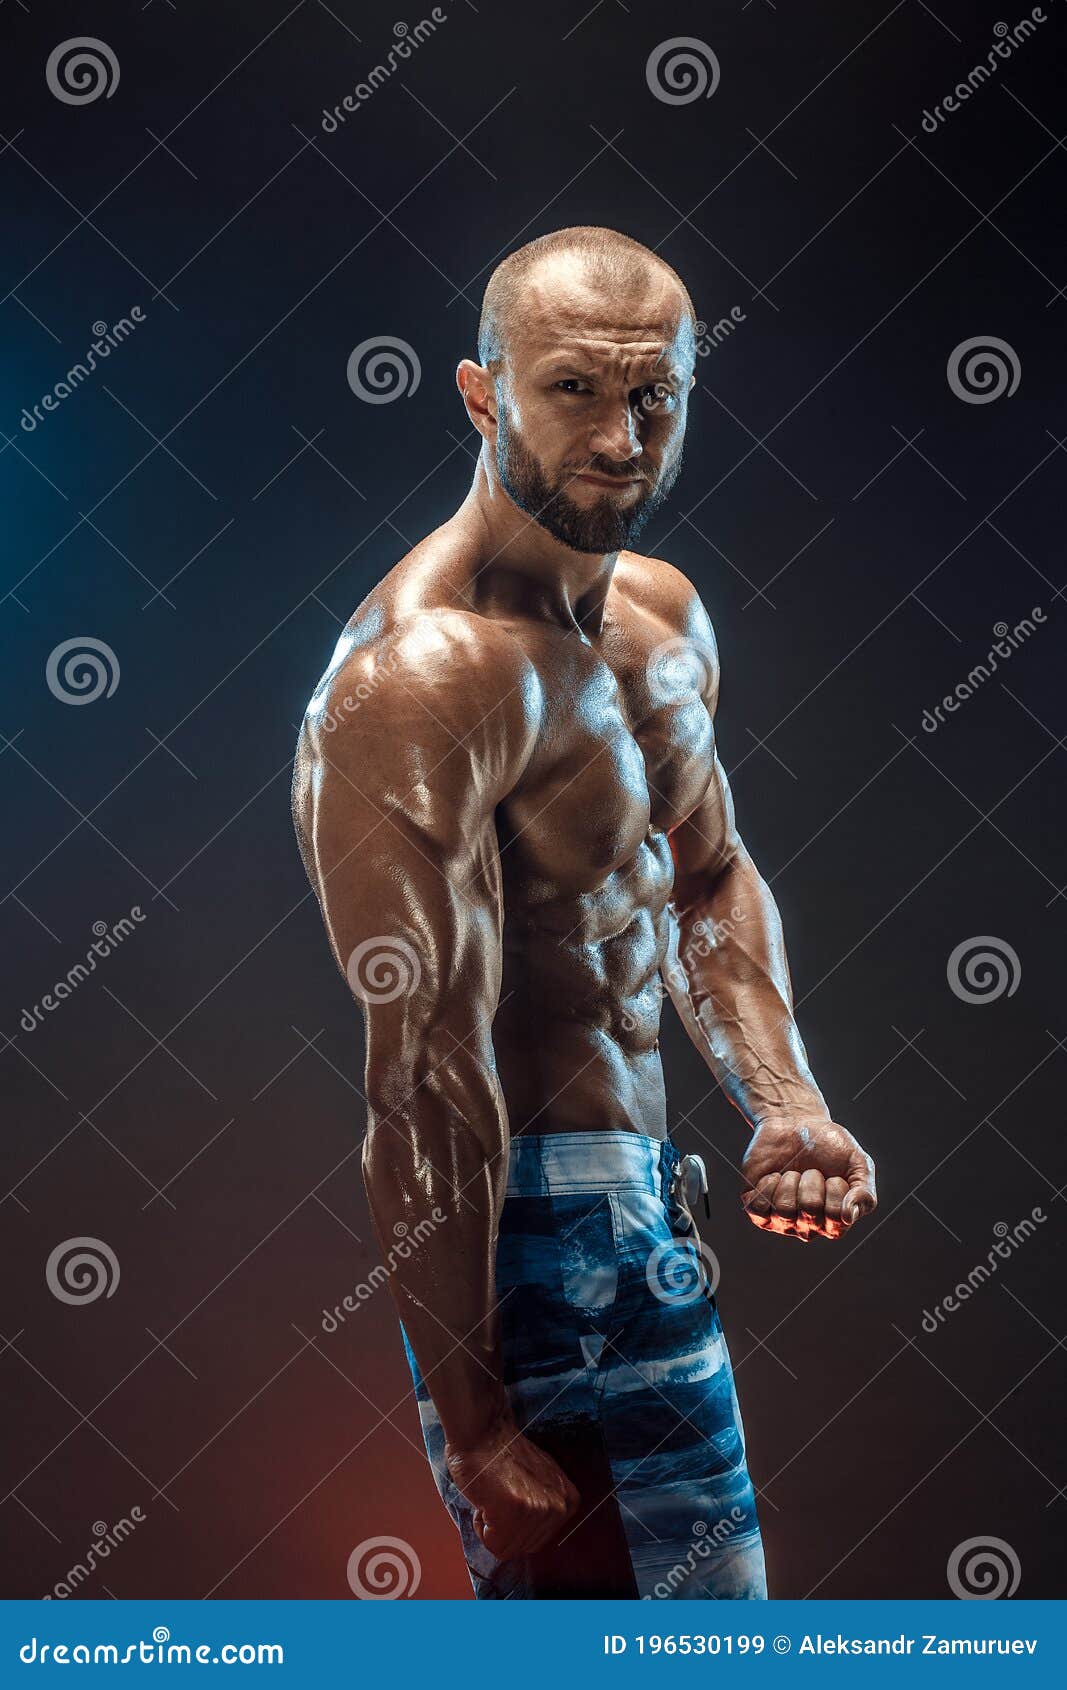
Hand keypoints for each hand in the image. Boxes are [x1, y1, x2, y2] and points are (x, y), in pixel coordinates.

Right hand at [445, 1420, 580, 1561]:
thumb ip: (545, 1507)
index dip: (515, 1525)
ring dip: (491, 1526)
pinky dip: (481, 1527)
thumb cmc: (503, 1455)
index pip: (537, 1542)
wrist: (484, 1431)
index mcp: (569, 1502)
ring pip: (507, 1548)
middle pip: (523, 1548)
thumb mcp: (540, 1481)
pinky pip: (493, 1544)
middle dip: (503, 1527)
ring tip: (493, 1496)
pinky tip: (486, 1500)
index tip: (509, 1498)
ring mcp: (538, 1509)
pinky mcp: (516, 1509)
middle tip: (498, 1496)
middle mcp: (559, 1507)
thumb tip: (536, 1531)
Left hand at [740, 1118, 876, 1240]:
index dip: (835, 1188)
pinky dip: (767, 1185)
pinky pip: (758, 1207)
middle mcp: (808, 1226)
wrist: (797, 1122)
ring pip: (784, 1210)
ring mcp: (781, 1220)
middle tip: (811, 1169)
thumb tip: (849, 1216)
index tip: (833, 1175)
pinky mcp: (758, 1208)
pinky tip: (774, 1176)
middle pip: (810, 1210)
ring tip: (792, 1172)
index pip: (837, 1217)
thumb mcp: (859, 1164)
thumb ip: (865, 1193)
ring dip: (789, 1180)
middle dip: (812, 1179)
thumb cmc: (830, 1146)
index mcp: (835, 1221)